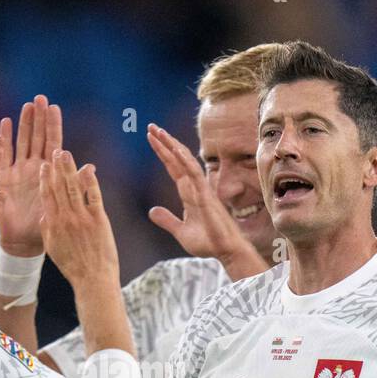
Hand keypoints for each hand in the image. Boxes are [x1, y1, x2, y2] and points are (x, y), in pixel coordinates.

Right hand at [0, 96, 62, 257]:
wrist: (26, 241)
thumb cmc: (47, 224)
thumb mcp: (65, 203)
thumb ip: (76, 183)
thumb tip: (91, 166)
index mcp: (50, 172)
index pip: (53, 143)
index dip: (53, 126)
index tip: (55, 108)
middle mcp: (34, 167)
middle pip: (37, 137)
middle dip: (39, 118)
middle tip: (40, 98)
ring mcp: (19, 171)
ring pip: (22, 141)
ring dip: (24, 124)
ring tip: (26, 106)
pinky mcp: (4, 178)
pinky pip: (4, 155)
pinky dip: (4, 139)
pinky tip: (5, 123)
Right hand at [39, 149, 118, 284]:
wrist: (92, 279)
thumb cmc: (73, 266)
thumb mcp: (52, 248)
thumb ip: (47, 229)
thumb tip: (45, 214)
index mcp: (52, 224)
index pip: (47, 196)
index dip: (45, 179)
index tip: (44, 166)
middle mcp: (65, 218)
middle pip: (59, 187)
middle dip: (56, 168)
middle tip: (55, 151)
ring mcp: (81, 217)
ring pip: (74, 187)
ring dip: (69, 169)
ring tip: (66, 154)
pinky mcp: (98, 219)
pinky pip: (94, 196)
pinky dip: (91, 181)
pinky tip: (89, 169)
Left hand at [146, 123, 258, 268]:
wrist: (225, 251)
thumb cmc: (208, 242)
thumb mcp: (181, 232)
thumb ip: (167, 220)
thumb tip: (152, 211)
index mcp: (188, 193)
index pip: (173, 167)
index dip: (162, 153)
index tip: (151, 138)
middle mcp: (194, 187)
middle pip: (177, 159)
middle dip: (164, 143)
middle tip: (150, 126)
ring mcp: (201, 189)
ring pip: (185, 161)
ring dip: (171, 145)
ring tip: (158, 131)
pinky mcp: (206, 195)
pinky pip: (194, 174)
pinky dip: (185, 160)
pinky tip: (174, 148)